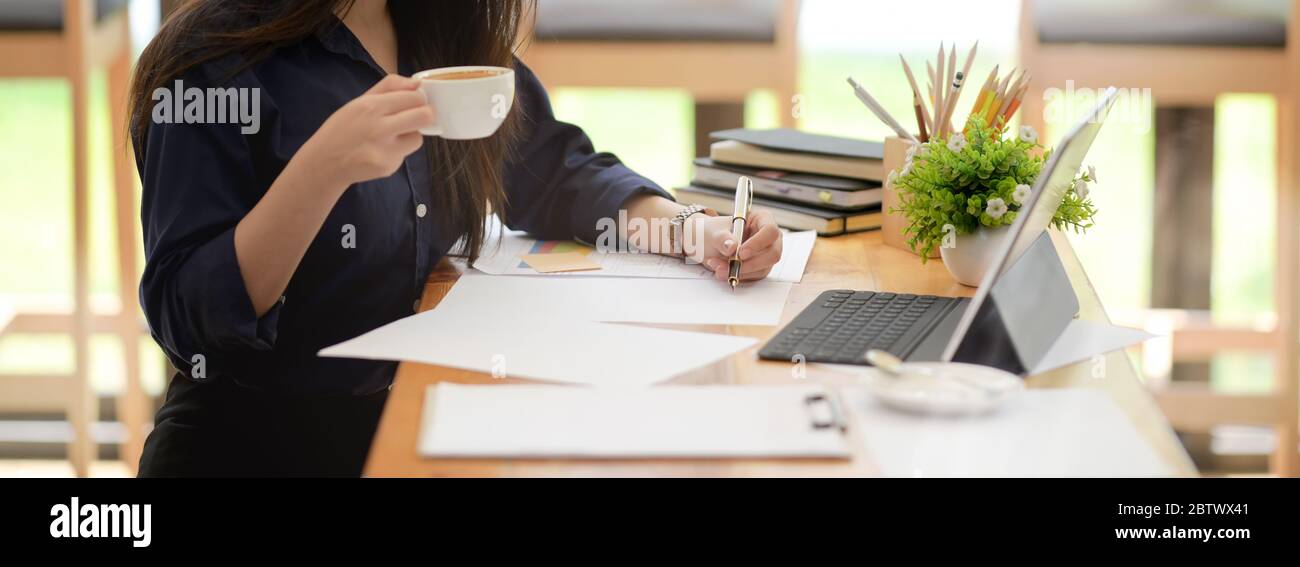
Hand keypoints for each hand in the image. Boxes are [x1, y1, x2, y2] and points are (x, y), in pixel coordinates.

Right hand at [299, 74, 434, 186]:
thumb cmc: (343, 128)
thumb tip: (416, 83)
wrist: (325, 162)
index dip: (419, 99)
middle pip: (424, 116)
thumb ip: (389, 87)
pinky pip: (405, 154)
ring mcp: (384, 150)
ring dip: (410, 135)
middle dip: (425, 115)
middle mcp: (379, 128)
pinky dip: (397, 152)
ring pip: (418, 138)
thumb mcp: (359, 101)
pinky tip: (380, 151)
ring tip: (391, 136)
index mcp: (371, 106)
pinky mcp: (388, 167)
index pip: (414, 97)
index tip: (414, 103)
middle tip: (415, 117)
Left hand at [686, 210, 782, 282]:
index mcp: (761, 219)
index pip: (770, 231)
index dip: (758, 243)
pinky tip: (723, 271)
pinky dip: (737, 276)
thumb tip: (732, 247)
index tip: (741, 253)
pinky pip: (753, 276)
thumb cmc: (714, 232)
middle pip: (772, 253)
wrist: (707, 244)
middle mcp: (768, 238)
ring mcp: (766, 254)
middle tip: (731, 265)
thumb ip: (722, 238)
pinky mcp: (760, 268)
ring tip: (718, 267)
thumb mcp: (713, 231)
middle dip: (750, 264)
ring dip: (739, 271)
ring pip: (762, 268)